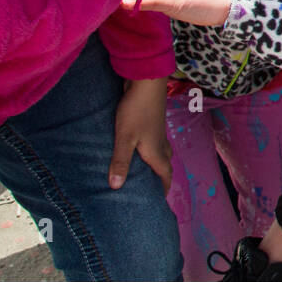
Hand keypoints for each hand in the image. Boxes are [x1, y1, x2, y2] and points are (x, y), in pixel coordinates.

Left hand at [110, 77, 171, 191]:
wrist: (146, 81)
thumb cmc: (136, 111)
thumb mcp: (125, 137)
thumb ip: (121, 161)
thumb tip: (116, 187)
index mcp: (157, 151)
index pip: (165, 174)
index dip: (164, 187)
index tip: (161, 199)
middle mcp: (161, 143)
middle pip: (165, 164)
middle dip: (161, 176)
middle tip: (151, 187)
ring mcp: (158, 131)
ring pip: (161, 151)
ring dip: (156, 162)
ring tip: (144, 170)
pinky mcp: (152, 121)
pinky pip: (155, 141)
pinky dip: (151, 149)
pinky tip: (139, 146)